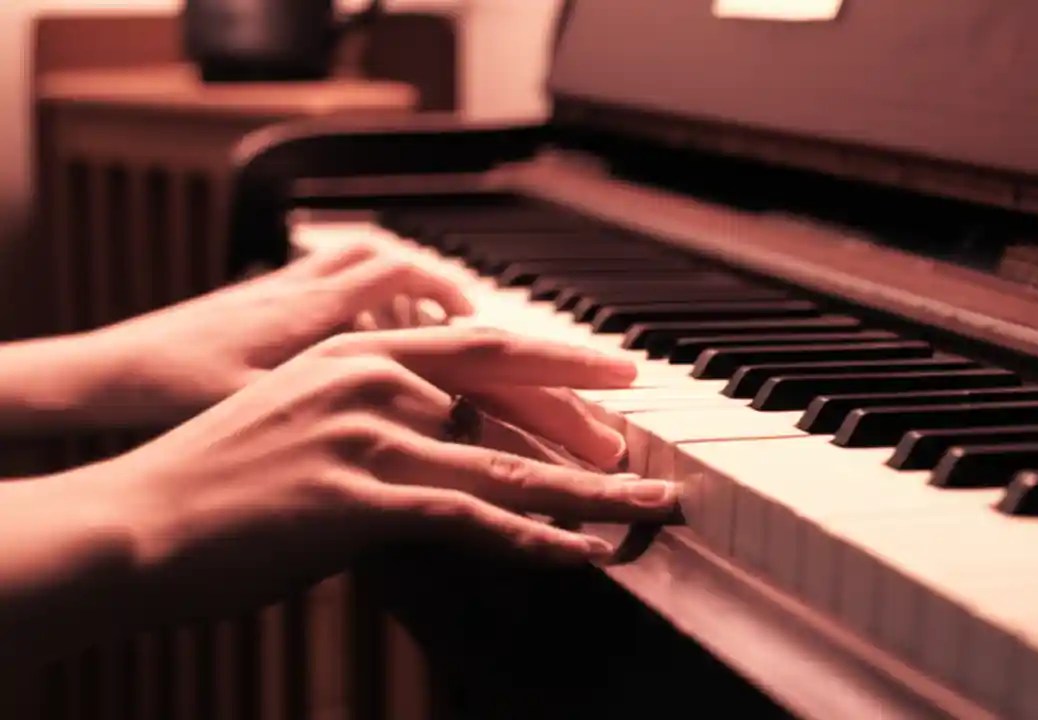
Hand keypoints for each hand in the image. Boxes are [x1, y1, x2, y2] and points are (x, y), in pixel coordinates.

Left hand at [82, 234, 473, 427]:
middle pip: (376, 254)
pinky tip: (343, 343)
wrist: (106, 371)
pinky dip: (345, 299)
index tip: (470, 318)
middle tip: (448, 319)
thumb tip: (410, 426)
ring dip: (384, 284)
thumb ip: (337, 404)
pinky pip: (313, 281)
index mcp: (308, 309)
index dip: (443, 289)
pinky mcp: (247, 302)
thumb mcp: (263, 406)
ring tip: (404, 328)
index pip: (396, 272)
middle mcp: (292, 288)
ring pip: (343, 262)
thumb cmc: (174, 390)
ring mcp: (268, 290)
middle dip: (423, 280)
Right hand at [98, 327, 672, 623]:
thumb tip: (443, 452)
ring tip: (649, 511)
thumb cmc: (211, 480)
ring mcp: (366, 437)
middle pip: (512, 404)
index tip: (618, 374)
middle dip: (592, 436)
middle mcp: (372, 381)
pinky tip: (581, 555)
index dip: (559, 362)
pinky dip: (533, 541)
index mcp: (359, 353)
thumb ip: (379, 427)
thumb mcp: (301, 423)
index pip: (485, 348)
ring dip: (590, 495)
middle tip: (657, 462)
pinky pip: (469, 520)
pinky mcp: (356, 498)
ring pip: (507, 466)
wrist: (128, 522)